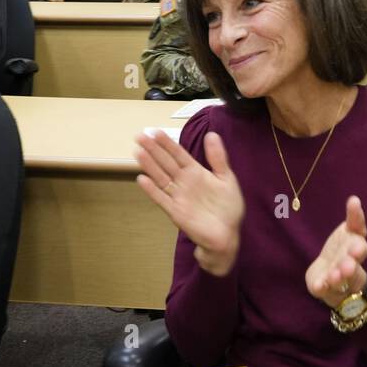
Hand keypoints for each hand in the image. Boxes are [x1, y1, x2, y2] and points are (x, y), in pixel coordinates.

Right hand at [134, 130, 243, 276]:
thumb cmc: (228, 207)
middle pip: (166, 163)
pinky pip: (162, 199)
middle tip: (140, 136)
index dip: (167, 143)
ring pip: (161, 178)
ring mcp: (178, 196)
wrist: (227, 235)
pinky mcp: (176, 212)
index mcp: (196, 172)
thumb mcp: (226, 178)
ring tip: (138, 153)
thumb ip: (218, 158)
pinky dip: (152, 190)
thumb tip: (212, 134)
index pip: (178, 154)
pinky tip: (142, 180)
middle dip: (153, 150)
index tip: (156, 132)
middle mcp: (184, 182)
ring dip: (149, 166)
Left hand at [306, 196, 366, 309]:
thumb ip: (354, 219)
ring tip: (336, 274)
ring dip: (341, 275)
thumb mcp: (348, 232)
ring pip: (344, 276)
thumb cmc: (342, 252)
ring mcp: (340, 277)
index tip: (354, 204)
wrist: (333, 282)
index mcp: (354, 242)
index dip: (357, 217)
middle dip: (355, 255)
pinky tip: (319, 285)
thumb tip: (355, 199)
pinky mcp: (326, 288)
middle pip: (356, 257)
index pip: (358, 228)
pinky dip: (322, 287)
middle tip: (355, 252)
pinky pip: (324, 288)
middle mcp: (351, 260)